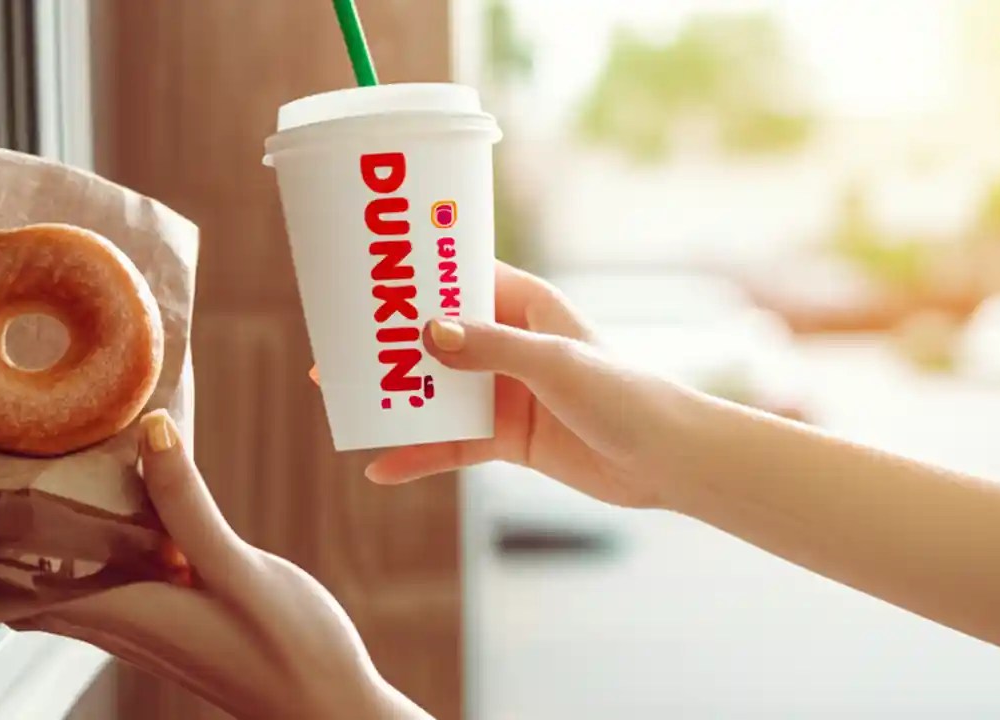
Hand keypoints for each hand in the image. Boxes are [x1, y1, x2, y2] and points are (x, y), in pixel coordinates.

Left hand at [13, 411, 430, 719]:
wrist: (332, 711)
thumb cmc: (294, 652)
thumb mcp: (240, 572)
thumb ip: (189, 507)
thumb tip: (148, 432)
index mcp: (128, 613)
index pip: (17, 586)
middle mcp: (127, 627)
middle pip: (34, 583)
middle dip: (6, 534)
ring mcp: (152, 631)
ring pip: (75, 582)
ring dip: (54, 537)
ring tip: (49, 473)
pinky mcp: (178, 627)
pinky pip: (117, 584)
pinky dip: (103, 547)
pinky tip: (128, 511)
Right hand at [317, 262, 688, 508]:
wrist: (663, 460)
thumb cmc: (621, 393)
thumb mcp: (551, 363)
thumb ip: (489, 348)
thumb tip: (426, 333)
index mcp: (527, 304)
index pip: (461, 276)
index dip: (417, 274)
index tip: (369, 273)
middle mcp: (511, 343)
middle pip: (437, 336)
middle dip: (390, 342)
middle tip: (337, 345)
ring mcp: (505, 391)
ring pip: (437, 391)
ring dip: (395, 397)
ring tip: (342, 401)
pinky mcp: (506, 437)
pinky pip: (452, 443)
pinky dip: (419, 454)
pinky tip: (381, 468)